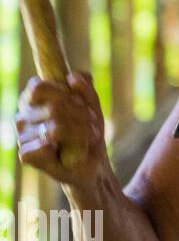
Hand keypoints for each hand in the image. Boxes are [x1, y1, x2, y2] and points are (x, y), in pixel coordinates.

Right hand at [15, 72, 108, 190]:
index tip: (81, 103)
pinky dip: (68, 148)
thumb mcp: (92, 104)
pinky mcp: (26, 155)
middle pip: (54, 106)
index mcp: (34, 99)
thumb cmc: (88, 130)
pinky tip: (70, 152)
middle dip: (82, 115)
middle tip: (92, 125)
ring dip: (82, 133)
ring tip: (87, 138)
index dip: (64, 94)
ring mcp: (22, 136)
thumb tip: (71, 77)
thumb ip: (85, 87)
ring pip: (55, 127)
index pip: (39, 87)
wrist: (94, 162)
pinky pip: (46, 146)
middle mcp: (23, 116)